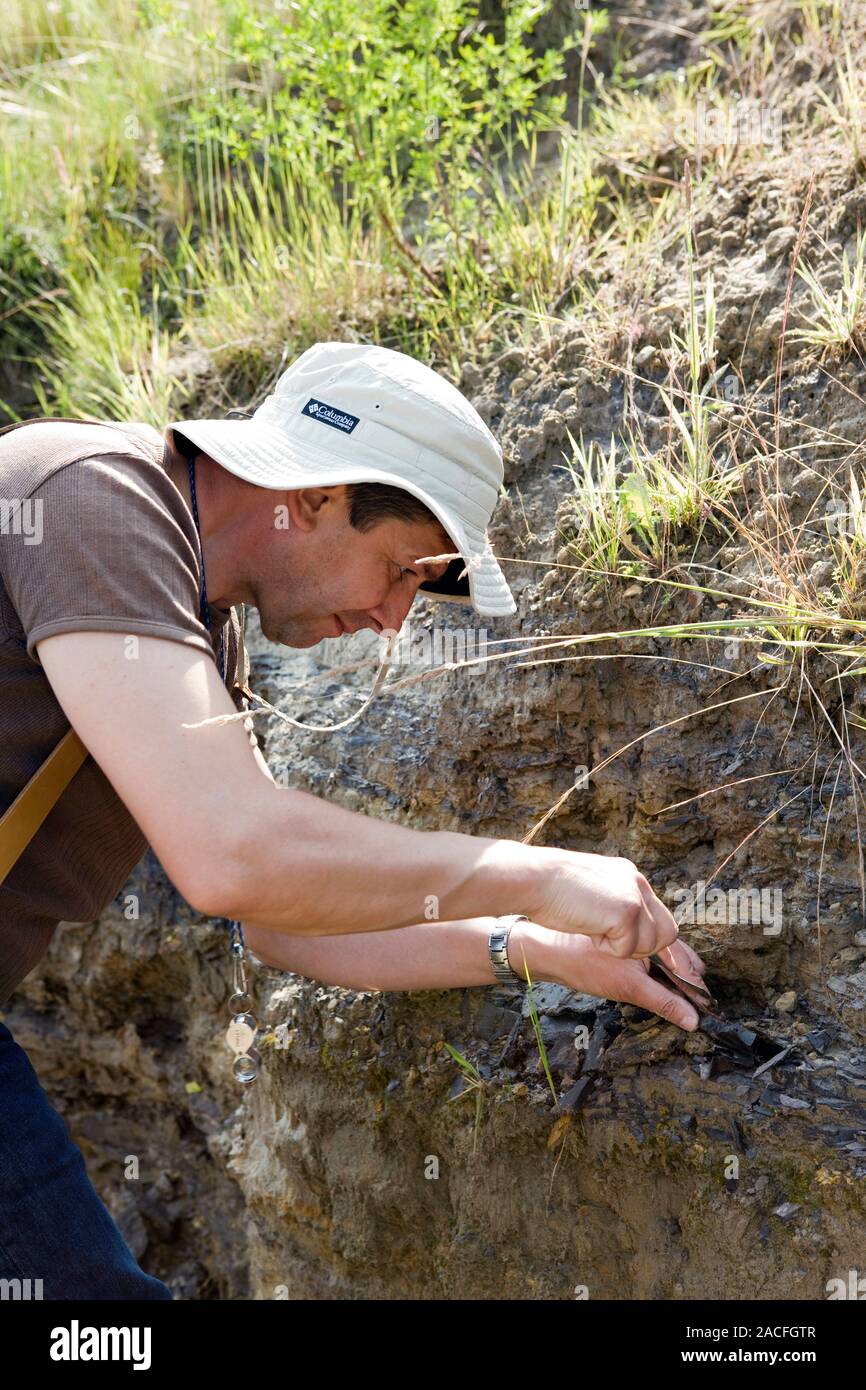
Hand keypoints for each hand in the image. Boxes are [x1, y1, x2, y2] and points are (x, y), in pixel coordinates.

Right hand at [524, 847, 680, 958]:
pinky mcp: (627, 912)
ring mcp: (635, 897)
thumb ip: (612, 902)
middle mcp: (638, 884)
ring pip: (650, 943)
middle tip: (610, 943)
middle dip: (645, 948)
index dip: (655, 939)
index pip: (660, 915)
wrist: (534, 878)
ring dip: (622, 948)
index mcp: (629, 876)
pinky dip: (607, 949)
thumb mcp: (591, 891)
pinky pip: (627, 948)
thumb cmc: (548, 887)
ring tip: (593, 932)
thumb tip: (621, 924)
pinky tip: (588, 932)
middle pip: (667, 932)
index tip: (658, 959)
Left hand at [530, 929, 707, 1031]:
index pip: (684, 959)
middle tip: (704, 996)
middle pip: (675, 954)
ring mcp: (627, 937)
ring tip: (687, 988)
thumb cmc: (585, 965)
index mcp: (650, 935)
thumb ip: (663, 1001)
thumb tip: (693, 1020)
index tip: (709, 1001)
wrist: (545, 951)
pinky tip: (656, 979)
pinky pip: (643, 954)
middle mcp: (642, 931)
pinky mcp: (614, 943)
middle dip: (689, 974)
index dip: (696, 981)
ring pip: (659, 954)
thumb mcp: (628, 987)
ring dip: (673, 972)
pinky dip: (655, 968)